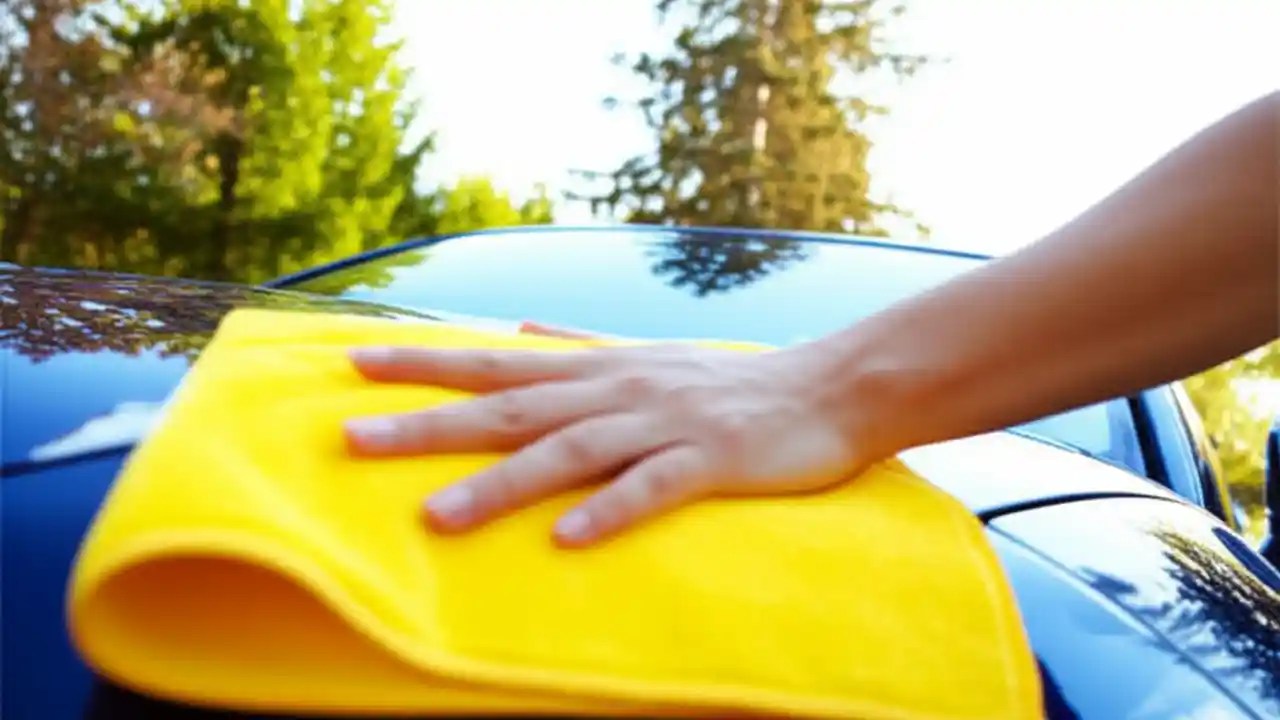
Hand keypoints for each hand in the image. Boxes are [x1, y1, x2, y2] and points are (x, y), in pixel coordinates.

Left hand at [343, 339, 864, 546]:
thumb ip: (576, 346)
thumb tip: (515, 332)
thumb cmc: (730, 380)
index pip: (495, 362)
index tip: (354, 364)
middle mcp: (618, 388)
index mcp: (599, 368)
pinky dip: (608, 511)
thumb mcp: (645, 357)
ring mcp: (662, 423)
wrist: (828, 386)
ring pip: (568, 452)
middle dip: (429, 423)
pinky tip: (565, 540)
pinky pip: (652, 488)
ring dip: (501, 483)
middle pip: (511, 407)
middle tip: (353, 439)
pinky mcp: (710, 459)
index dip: (425, 362)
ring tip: (436, 516)